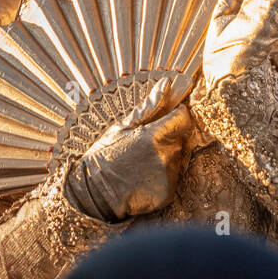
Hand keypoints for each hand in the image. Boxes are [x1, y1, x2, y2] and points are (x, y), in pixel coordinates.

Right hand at [63, 79, 195, 221]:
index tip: (167, 118)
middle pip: (181, 139)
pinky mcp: (168, 193)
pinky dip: (163, 177)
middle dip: (169, 138)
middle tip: (144, 146)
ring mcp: (168, 176)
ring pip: (177, 158)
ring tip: (141, 163)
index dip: (177, 116)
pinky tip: (144, 178)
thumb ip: (149, 107)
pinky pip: (173, 178)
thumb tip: (167, 84)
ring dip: (166, 157)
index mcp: (155, 135)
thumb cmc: (105, 156)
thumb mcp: (122, 127)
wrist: (95, 194)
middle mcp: (166, 156)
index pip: (183, 118)